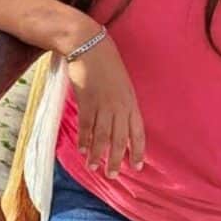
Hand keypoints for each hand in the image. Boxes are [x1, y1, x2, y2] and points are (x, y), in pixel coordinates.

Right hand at [65, 32, 145, 178]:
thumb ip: (122, 102)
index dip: (138, 150)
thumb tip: (119, 119)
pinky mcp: (86, 101)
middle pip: (120, 139)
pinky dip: (84, 139)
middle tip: (113, 175)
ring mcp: (103, 105)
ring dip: (98, 154)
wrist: (88, 45)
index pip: (138, 132)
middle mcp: (119, 106)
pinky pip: (86, 125)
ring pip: (102, 136)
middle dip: (117, 159)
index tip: (137, 166)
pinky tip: (83, 150)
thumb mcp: (121, 83)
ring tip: (94, 167)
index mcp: (131, 102)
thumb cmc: (105, 62)